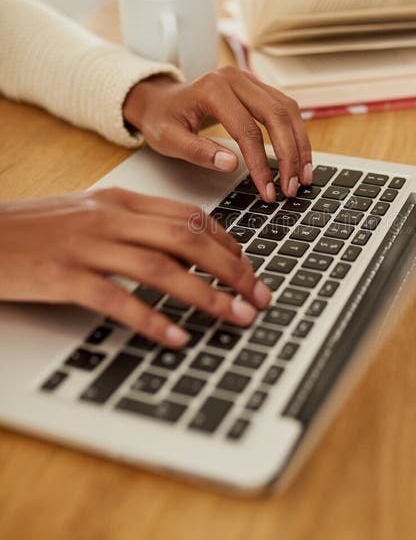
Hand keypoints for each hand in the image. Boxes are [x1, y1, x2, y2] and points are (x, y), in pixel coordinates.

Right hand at [0, 188, 271, 347]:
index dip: (227, 243)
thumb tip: (178, 249)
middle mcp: (109, 219)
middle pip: (186, 238)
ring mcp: (86, 246)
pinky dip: (152, 320)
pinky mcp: (63, 277)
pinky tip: (176, 338)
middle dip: (232, 269)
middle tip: (258, 295)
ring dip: (206, 294)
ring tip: (236, 316)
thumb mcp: (87, 215)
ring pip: (160, 267)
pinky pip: (117, 299)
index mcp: (118, 202)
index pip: (188, 216)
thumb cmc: (33, 230)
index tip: (249, 267)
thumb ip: (131, 226)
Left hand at [123, 68, 312, 201]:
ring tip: (303, 176)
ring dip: (300, 144)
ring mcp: (250, 81)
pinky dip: (296, 134)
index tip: (267, 191)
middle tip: (292, 187)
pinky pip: (286, 109)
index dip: (261, 164)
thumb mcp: (167, 139)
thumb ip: (197, 151)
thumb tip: (231, 164)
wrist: (160, 100)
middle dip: (290, 155)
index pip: (247, 130)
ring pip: (288, 110)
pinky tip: (299, 158)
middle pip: (276, 115)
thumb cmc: (162, 119)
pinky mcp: (258, 89)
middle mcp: (236, 79)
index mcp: (214, 89)